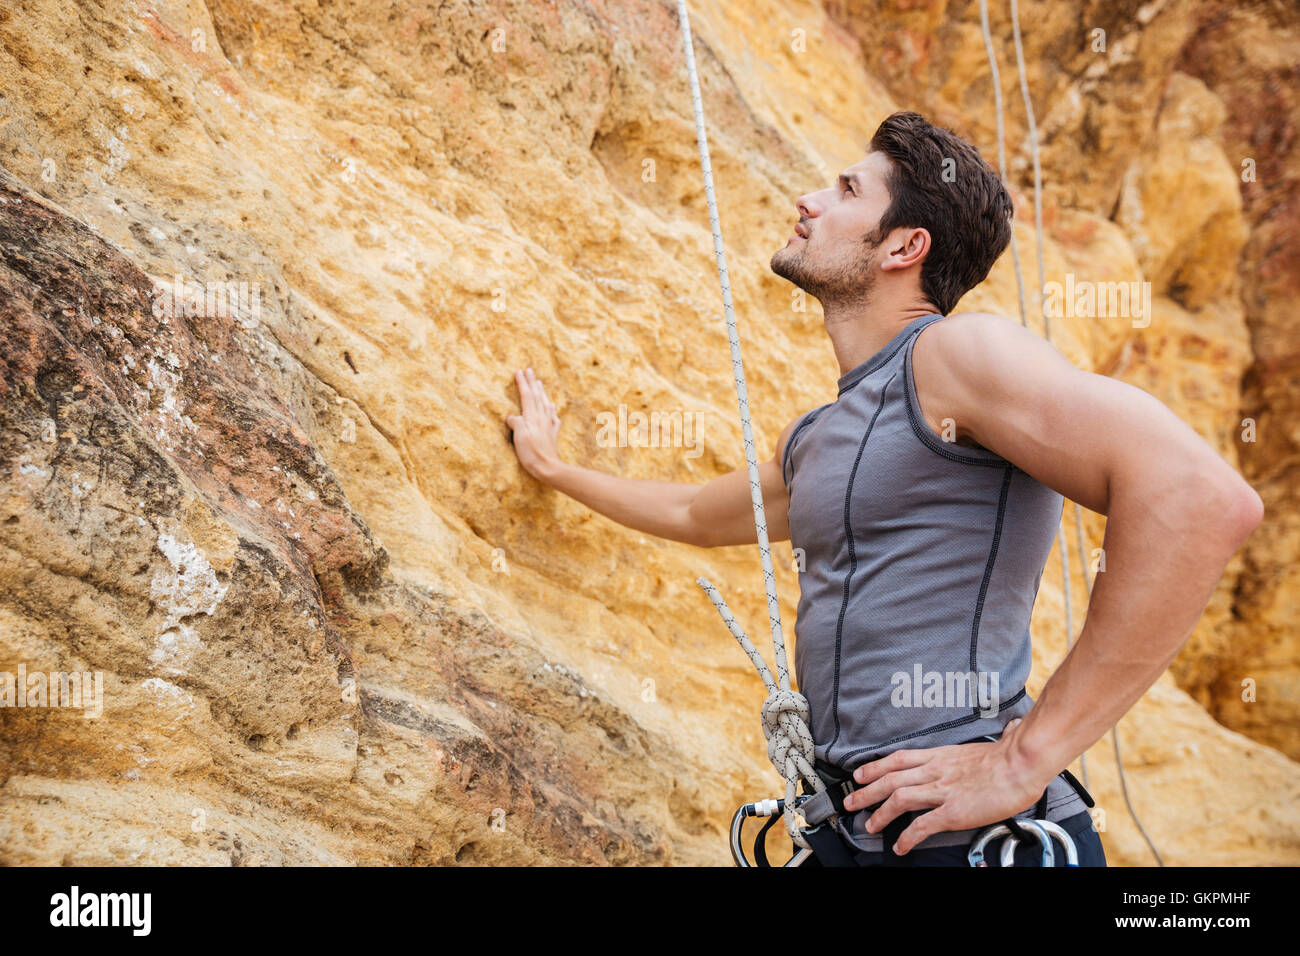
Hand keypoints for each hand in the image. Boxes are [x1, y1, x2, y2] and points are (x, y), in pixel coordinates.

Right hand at [506, 367, 562, 480]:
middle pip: (537, 396)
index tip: (519, 371)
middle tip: (530, 370)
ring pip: (545, 404)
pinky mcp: (552, 434)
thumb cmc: (531, 453)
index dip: (523, 383)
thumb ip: (516, 422)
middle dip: (532, 382)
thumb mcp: (519, 436)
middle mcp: (542, 418)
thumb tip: (512, 417)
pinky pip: (553, 417)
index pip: (527, 396)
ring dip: (542, 392)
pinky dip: (551, 409)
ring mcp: (548, 425)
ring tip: (540, 383)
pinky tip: (552, 407)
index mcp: (532, 417)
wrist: (548, 467)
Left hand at [840, 719, 1055, 854]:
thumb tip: (999, 736)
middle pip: (891, 778)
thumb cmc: (1011, 756)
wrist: (1022, 763)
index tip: (860, 774)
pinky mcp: (953, 811)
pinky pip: (923, 825)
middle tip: (851, 802)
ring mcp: (942, 790)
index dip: (875, 767)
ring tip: (869, 826)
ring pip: (899, 799)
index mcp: (941, 756)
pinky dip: (908, 837)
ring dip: (880, 814)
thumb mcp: (987, 746)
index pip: (899, 759)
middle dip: (867, 791)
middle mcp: (936, 771)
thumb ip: (981, 747)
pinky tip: (901, 846)